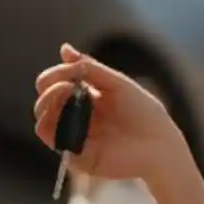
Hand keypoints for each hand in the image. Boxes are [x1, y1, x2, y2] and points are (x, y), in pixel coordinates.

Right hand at [34, 44, 188, 184]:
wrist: (159, 145)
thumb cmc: (144, 113)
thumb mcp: (117, 83)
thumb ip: (89, 68)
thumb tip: (63, 49)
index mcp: (90, 98)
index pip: (59, 84)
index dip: (56, 74)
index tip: (67, 69)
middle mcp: (80, 117)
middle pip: (47, 100)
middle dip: (49, 87)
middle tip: (66, 85)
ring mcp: (77, 136)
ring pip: (44, 118)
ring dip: (46, 102)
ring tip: (65, 94)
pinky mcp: (76, 154)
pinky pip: (51, 139)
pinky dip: (49, 123)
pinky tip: (65, 113)